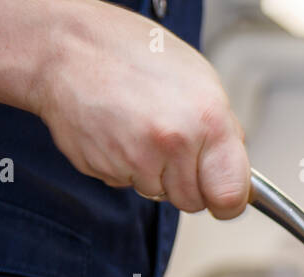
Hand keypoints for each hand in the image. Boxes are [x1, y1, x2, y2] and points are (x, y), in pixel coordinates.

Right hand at [32, 0, 250, 217]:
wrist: (68, 45)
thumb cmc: (134, 54)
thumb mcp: (200, 80)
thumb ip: (223, 131)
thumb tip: (236, 170)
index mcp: (207, 120)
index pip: (230, 196)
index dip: (228, 202)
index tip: (224, 199)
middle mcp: (172, 142)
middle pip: (193, 202)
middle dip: (187, 183)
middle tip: (172, 146)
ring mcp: (134, 158)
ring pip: (158, 194)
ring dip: (154, 173)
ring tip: (140, 129)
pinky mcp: (102, 168)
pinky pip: (125, 183)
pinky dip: (124, 165)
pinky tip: (118, 131)